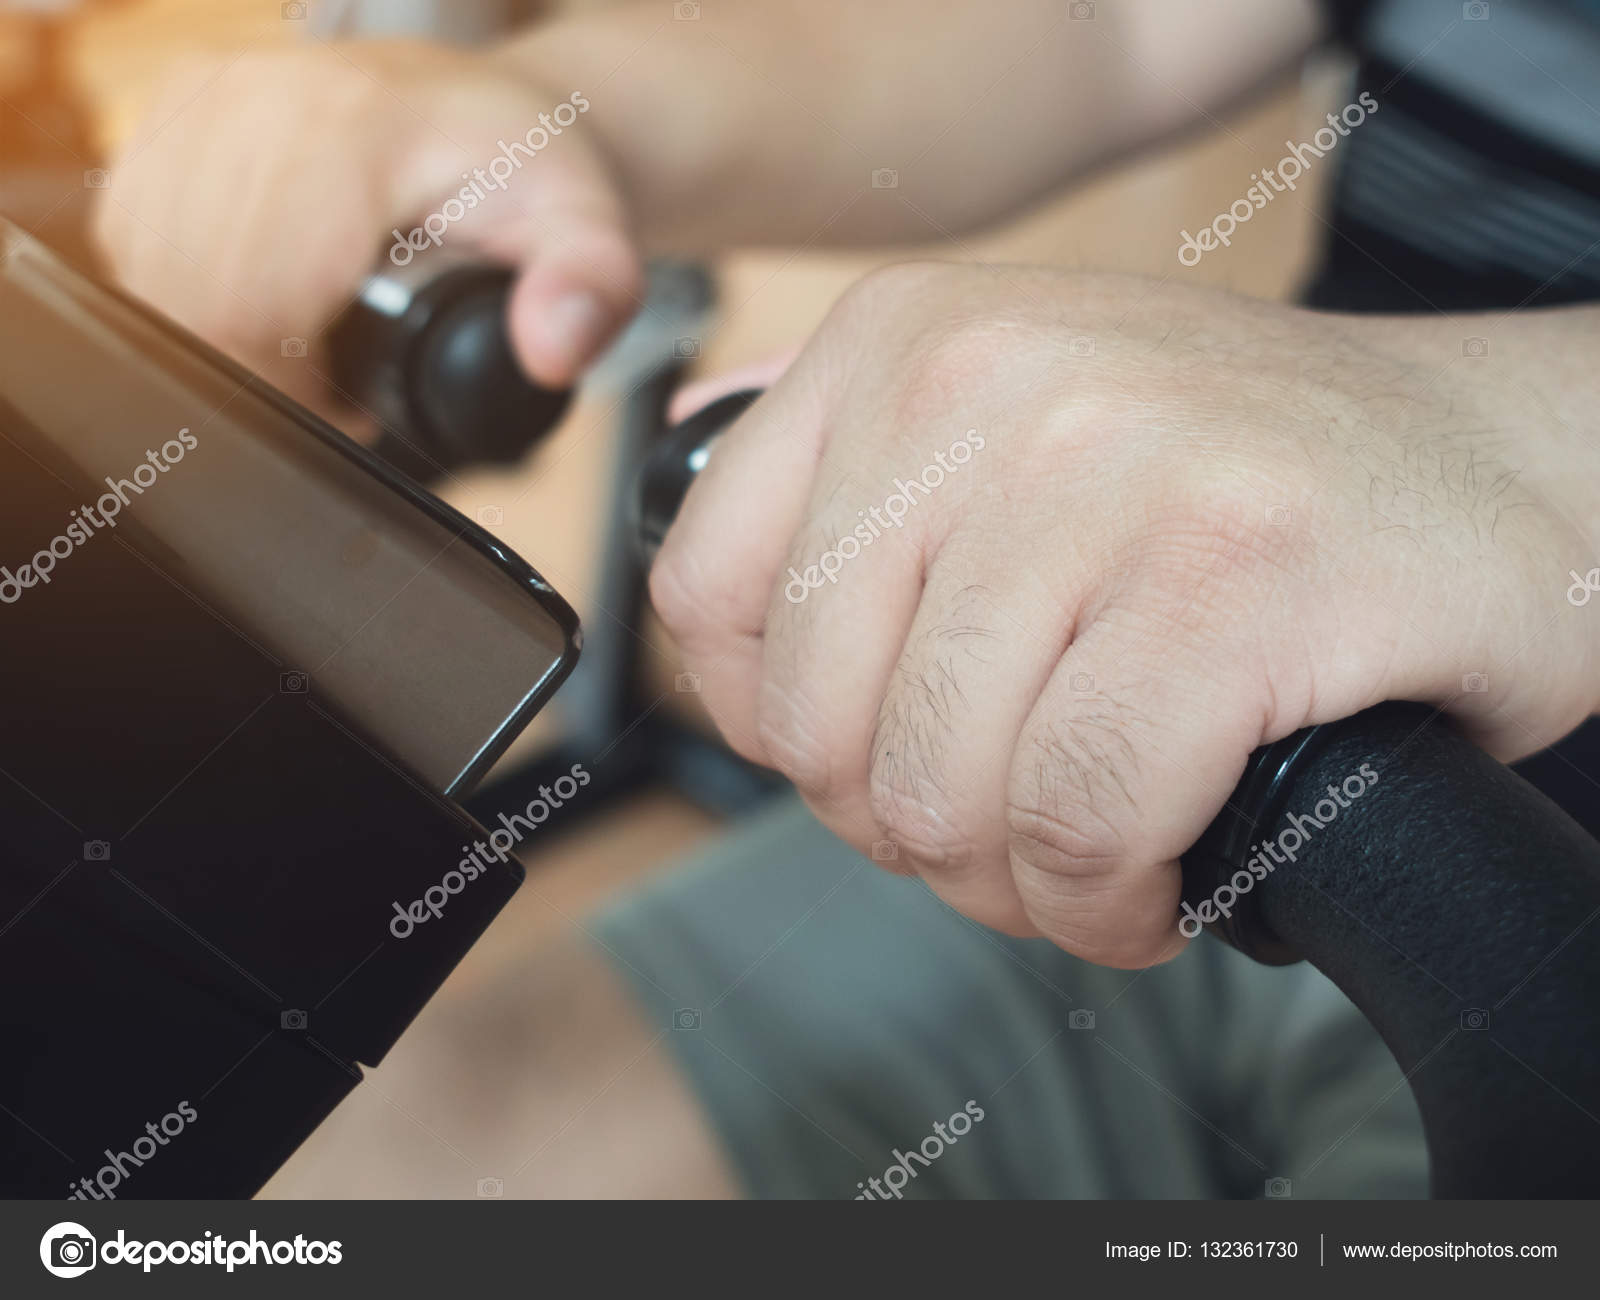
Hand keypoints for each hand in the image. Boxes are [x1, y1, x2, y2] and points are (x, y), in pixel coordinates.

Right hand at [93, 42, 640, 397]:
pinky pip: (135, 238)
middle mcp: (260, 100)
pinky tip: (257, 300)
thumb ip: (591, 290)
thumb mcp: (589, 230)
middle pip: (193, 295)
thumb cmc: (528, 174)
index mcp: (354, 129)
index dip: (284, 388)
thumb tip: (552, 349)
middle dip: (254, 372)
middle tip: (329, 390)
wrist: (487, 105)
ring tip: (304, 344)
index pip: (252, 300)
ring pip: (153, 272)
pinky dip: (185, 291)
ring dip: (217, 336)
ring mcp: (204, 101)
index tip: (343, 412)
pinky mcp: (169, 114)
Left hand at [649, 264, 1599, 966]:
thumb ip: (863, 518)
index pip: (709, 596)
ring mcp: (1112, 468)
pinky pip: (1081, 823)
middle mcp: (985, 380)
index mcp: (901, 340)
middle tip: (1012, 831)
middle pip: (821, 726)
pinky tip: (1153, 884)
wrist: (1503, 463)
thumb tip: (739, 673)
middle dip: (912, 832)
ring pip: (943, 793)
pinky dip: (1107, 902)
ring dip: (1015, 882)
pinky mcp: (1233, 579)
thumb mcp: (1014, 434)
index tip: (875, 757)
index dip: (779, 729)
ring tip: (1089, 858)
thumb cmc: (1243, 484)